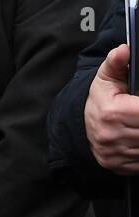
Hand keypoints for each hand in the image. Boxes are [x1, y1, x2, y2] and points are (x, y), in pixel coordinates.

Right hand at [84, 44, 138, 173]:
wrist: (82, 127)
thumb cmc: (100, 100)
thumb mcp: (106, 79)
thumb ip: (116, 64)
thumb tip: (124, 49)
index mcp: (113, 112)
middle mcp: (113, 135)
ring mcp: (117, 154)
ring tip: (138, 122)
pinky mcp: (120, 166)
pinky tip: (137, 137)